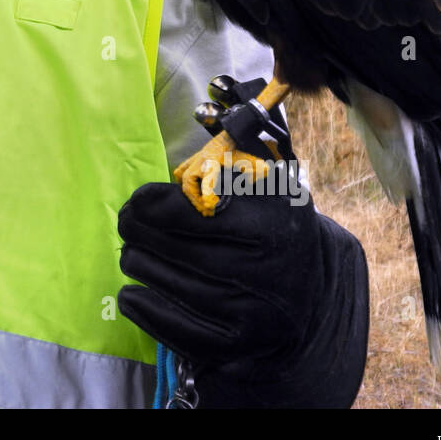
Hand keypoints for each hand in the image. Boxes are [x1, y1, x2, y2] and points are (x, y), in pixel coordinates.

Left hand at [117, 76, 368, 407]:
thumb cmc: (277, 231)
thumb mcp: (272, 185)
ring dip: (137, 261)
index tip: (138, 200)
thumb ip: (246, 142)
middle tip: (129, 224)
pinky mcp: (224, 347)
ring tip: (138, 252)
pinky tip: (138, 287)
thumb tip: (222, 93)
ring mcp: (241, 314)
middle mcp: (256, 272)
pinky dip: (138, 300)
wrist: (311, 305)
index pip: (183, 208)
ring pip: (153, 277)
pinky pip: (156, 318)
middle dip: (135, 229)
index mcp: (266, 225)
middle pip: (160, 242)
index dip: (148, 203)